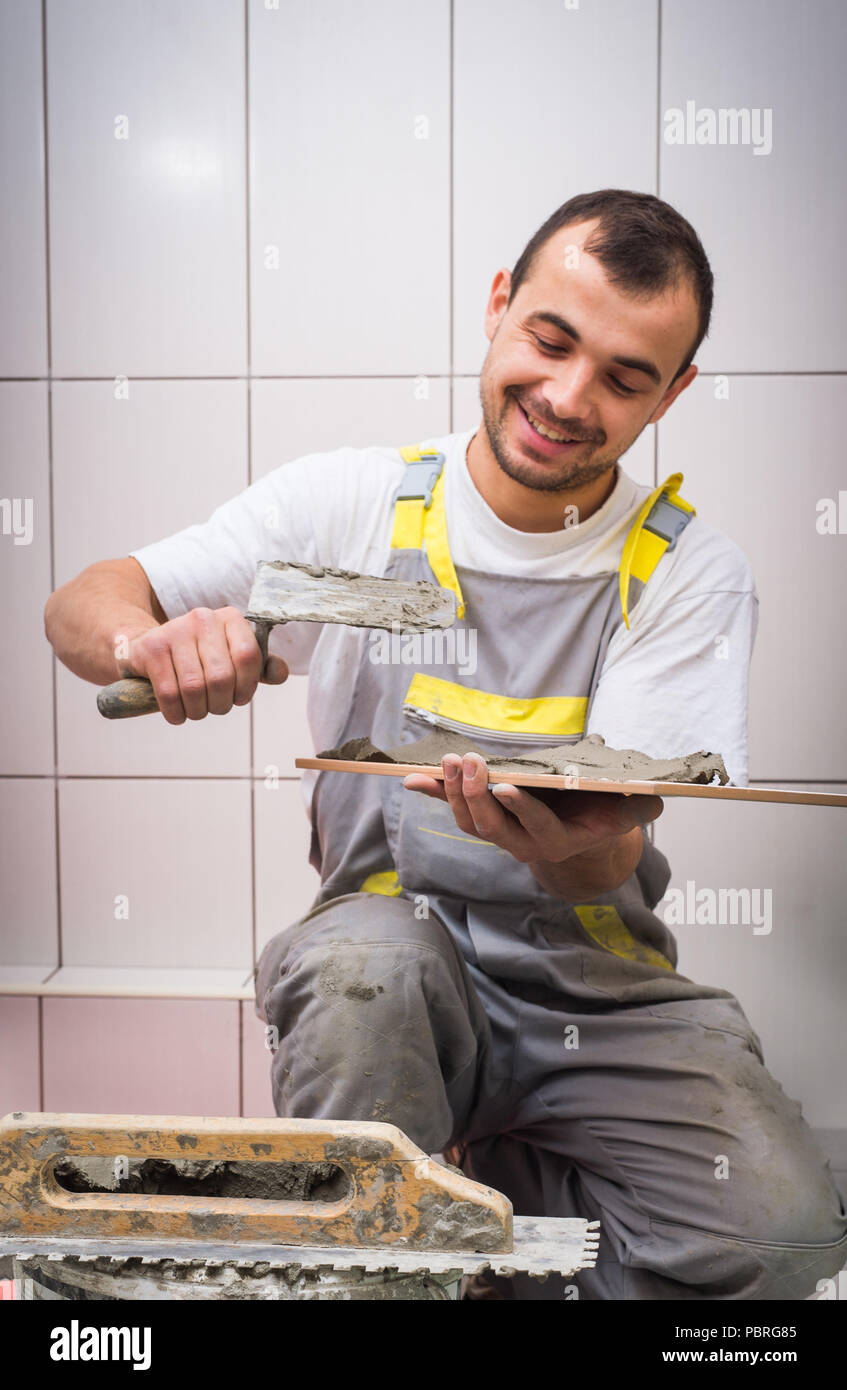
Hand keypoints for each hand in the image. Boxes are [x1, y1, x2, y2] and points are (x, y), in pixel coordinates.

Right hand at [119, 606, 287, 724]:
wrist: (147, 648)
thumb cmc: (198, 657)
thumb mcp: (231, 657)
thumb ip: (260, 666)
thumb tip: (281, 673)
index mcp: (230, 618)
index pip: (249, 656)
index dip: (247, 686)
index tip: (239, 698)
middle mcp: (203, 618)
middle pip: (222, 677)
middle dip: (221, 704)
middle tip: (215, 707)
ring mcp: (175, 630)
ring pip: (195, 688)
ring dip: (198, 711)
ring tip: (196, 710)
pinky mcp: (152, 648)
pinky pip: (169, 693)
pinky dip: (176, 713)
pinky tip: (177, 714)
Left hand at [404, 751, 663, 896]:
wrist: (580, 837)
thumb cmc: (604, 815)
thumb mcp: (627, 811)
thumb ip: (640, 805)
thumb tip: (657, 795)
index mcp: (559, 840)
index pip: (537, 827)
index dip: (521, 809)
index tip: (506, 786)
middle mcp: (524, 844)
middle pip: (493, 825)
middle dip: (477, 794)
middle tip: (469, 761)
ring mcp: (500, 835)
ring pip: (470, 820)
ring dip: (454, 791)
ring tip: (449, 759)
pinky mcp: (483, 821)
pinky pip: (454, 809)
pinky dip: (434, 794)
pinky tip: (411, 778)